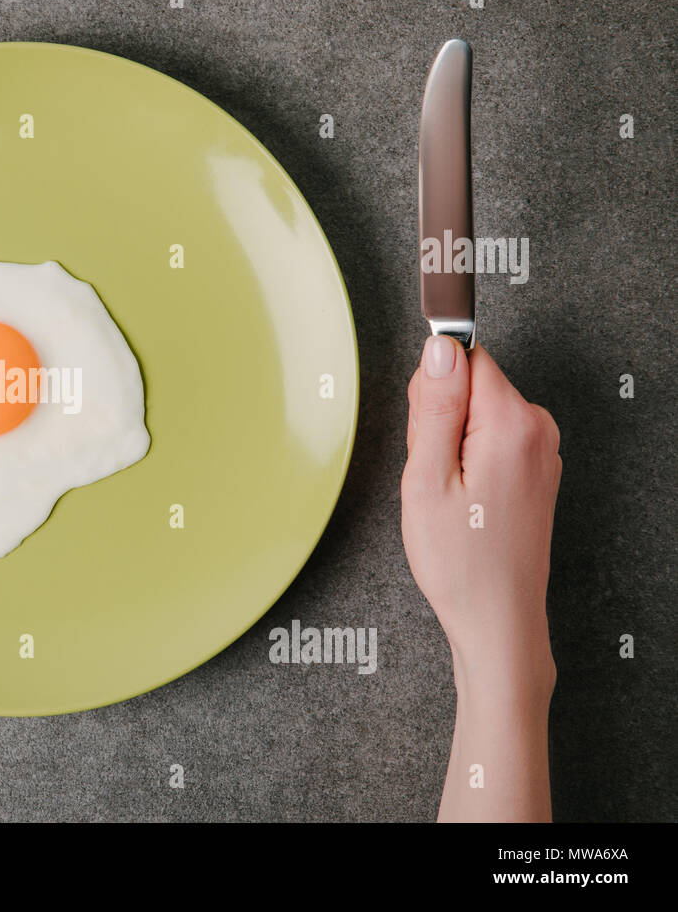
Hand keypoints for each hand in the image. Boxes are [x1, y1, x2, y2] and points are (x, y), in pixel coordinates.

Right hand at [402, 336, 560, 820]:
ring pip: (476, 414)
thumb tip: (438, 348)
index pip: (463, 360)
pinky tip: (462, 502)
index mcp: (512, 424)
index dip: (429, 395)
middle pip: (470, 386)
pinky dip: (466, 463)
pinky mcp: (536, 469)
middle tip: (433, 476)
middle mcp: (538, 429)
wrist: (497, 619)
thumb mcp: (425, 479)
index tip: (425, 438)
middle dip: (438, 421)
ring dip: (449, 446)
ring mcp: (542, 451)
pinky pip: (489, 439)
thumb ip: (431, 406)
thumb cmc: (461, 562)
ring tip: (448, 496)